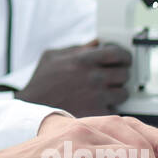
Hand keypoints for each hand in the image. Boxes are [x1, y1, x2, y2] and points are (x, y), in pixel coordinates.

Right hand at [17, 41, 132, 116]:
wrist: (32, 109)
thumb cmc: (41, 83)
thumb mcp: (52, 56)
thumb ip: (76, 48)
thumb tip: (96, 43)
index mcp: (83, 60)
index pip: (118, 53)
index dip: (124, 55)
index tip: (123, 59)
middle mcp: (93, 77)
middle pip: (124, 73)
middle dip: (120, 74)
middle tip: (112, 77)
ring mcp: (96, 96)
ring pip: (123, 93)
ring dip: (116, 93)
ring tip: (105, 93)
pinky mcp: (96, 113)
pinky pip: (116, 109)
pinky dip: (109, 108)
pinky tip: (98, 105)